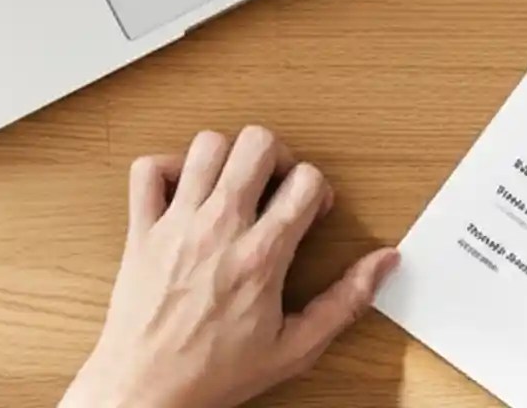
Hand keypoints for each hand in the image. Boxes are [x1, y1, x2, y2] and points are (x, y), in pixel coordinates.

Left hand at [60, 126, 399, 407]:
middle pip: (257, 144)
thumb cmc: (214, 374)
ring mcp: (177, 224)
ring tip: (234, 185)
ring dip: (228, 157)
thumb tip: (385, 262)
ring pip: (207, 145)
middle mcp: (220, 229)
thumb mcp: (295, 348)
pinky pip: (148, 169)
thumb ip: (346, 301)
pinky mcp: (141, 229)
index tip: (309, 211)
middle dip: (278, 155)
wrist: (145, 392)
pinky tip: (186, 192)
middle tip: (275, 184)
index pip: (307, 180)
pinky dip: (167, 168)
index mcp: (262, 257)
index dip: (318, 189)